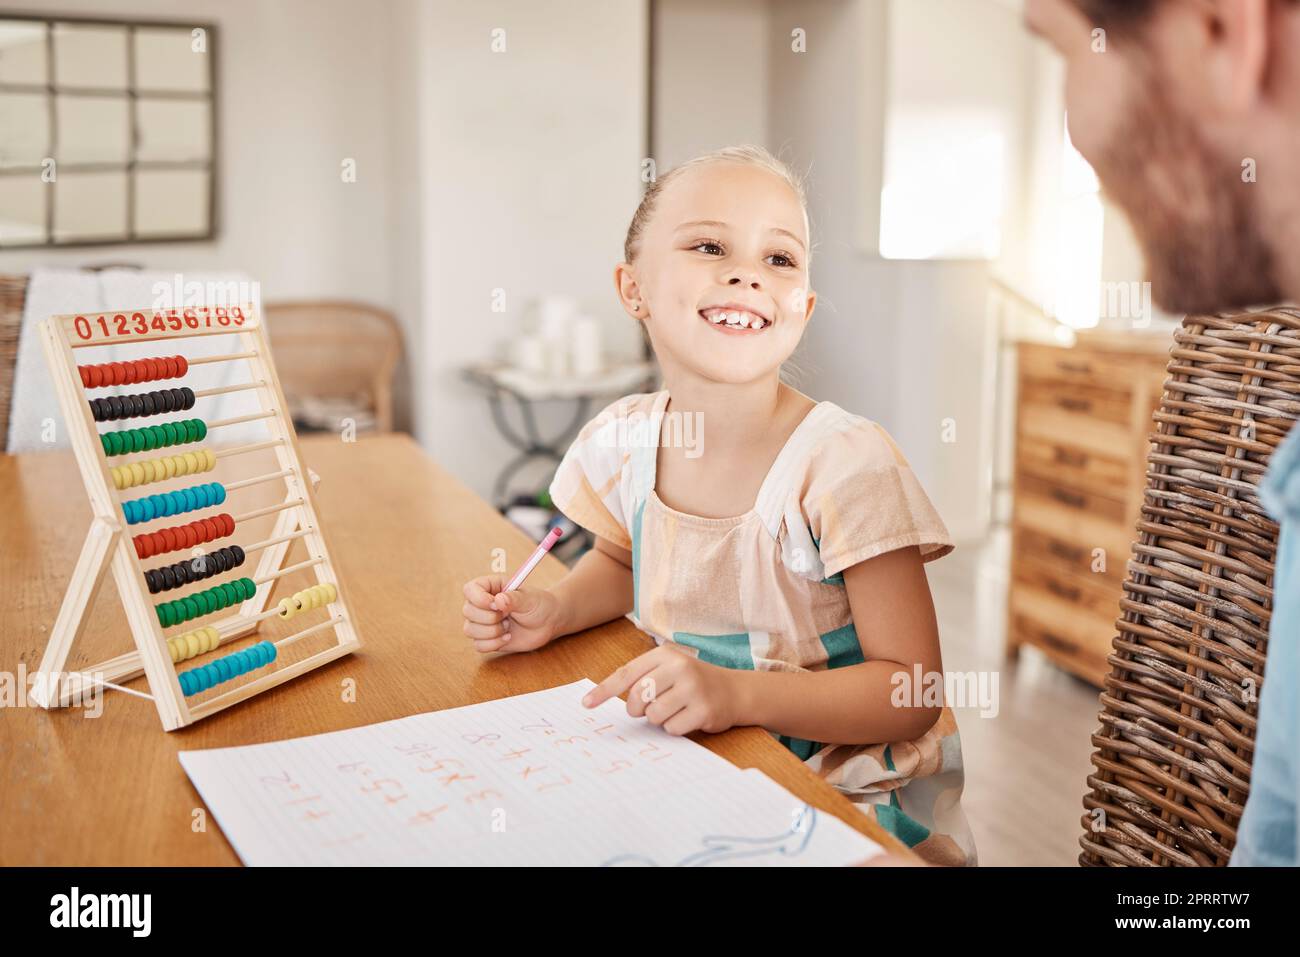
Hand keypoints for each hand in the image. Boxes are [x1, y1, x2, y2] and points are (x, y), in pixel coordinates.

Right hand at [461, 575, 562, 653]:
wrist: (547, 623)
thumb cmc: (539, 605)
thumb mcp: (529, 599)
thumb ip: (513, 599)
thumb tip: (498, 600)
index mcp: (490, 587)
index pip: (469, 589)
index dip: (478, 598)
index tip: (495, 604)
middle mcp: (482, 604)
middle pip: (467, 611)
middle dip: (489, 618)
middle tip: (507, 616)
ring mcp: (483, 622)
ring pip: (470, 630)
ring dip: (491, 632)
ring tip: (508, 626)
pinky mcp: (486, 638)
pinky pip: (478, 645)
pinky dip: (493, 644)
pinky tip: (508, 638)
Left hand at [582, 644, 744, 734]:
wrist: (735, 691)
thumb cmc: (693, 682)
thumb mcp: (669, 669)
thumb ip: (642, 678)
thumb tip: (601, 698)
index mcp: (665, 655)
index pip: (626, 674)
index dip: (604, 691)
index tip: (586, 704)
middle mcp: (679, 667)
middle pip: (637, 698)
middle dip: (639, 709)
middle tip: (652, 706)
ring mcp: (693, 688)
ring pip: (653, 715)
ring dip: (659, 719)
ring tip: (675, 709)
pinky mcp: (703, 710)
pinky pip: (672, 728)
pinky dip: (675, 728)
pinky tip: (688, 717)